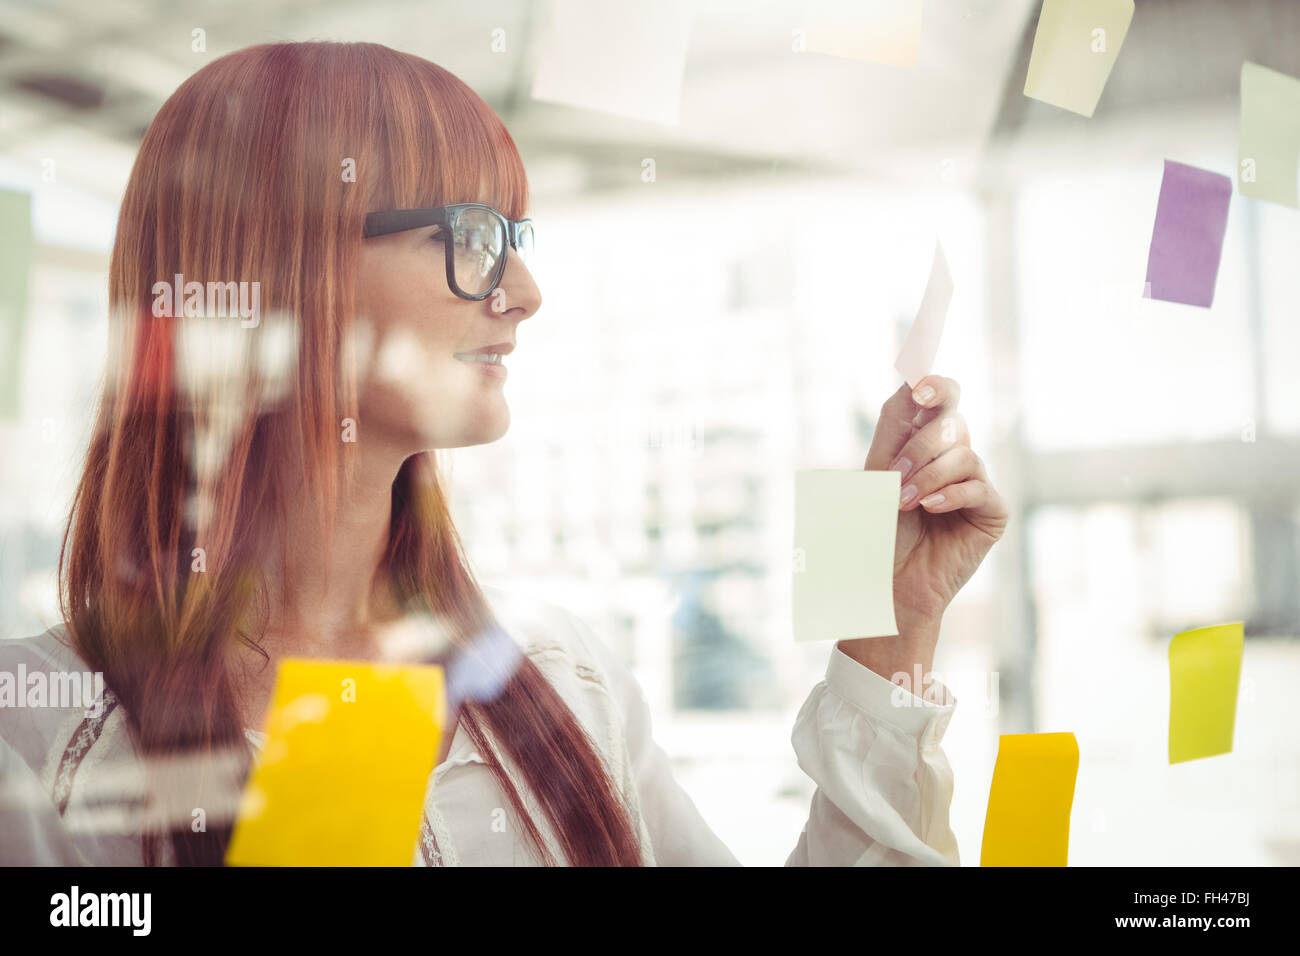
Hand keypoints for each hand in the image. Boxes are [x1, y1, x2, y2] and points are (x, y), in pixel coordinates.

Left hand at [838, 375, 1006, 680]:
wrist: (883, 583)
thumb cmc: (875, 531)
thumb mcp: (878, 473)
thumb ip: (895, 426)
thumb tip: (912, 379)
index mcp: (924, 440)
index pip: (939, 396)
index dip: (933, 384)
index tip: (918, 386)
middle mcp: (953, 456)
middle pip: (951, 419)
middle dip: (919, 444)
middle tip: (894, 476)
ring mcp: (975, 483)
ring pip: (963, 453)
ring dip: (928, 475)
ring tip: (905, 504)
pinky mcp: (991, 513)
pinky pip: (978, 487)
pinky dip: (949, 494)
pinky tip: (929, 509)